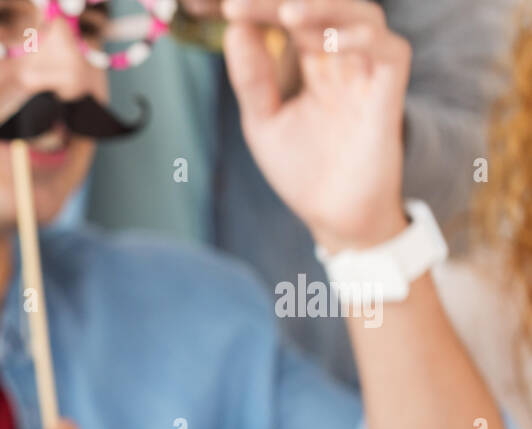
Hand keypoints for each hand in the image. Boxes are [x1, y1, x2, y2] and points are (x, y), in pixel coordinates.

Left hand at [222, 0, 410, 251]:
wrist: (332, 217)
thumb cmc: (302, 169)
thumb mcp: (264, 121)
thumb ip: (253, 78)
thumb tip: (234, 29)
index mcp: (311, 61)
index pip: (289, 16)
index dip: (263, 8)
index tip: (229, 7)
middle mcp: (341, 59)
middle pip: (323, 7)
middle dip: (286, 1)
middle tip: (247, 3)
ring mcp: (366, 73)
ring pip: (362, 16)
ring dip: (326, 8)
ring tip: (287, 12)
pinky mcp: (389, 93)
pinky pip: (390, 52)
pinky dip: (363, 39)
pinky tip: (329, 43)